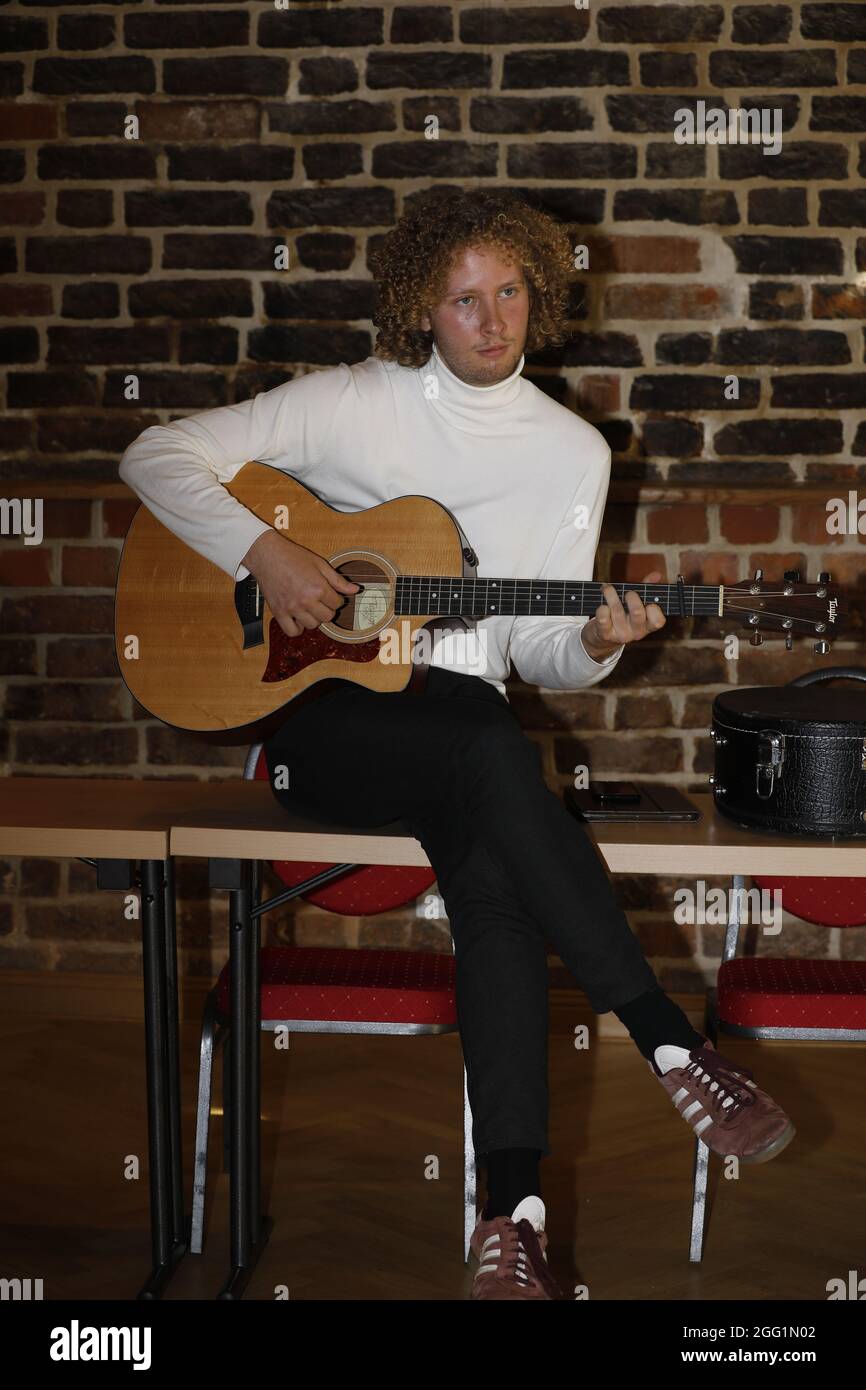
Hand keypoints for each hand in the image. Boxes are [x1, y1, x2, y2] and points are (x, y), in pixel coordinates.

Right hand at [242, 529, 359, 637]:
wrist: (267, 554)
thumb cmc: (293, 556)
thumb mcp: (319, 564)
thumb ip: (338, 580)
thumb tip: (355, 590)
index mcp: (318, 588)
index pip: (337, 603)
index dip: (336, 598)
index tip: (330, 594)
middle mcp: (306, 600)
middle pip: (327, 617)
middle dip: (327, 609)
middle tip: (320, 600)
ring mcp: (292, 608)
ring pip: (312, 625)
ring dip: (313, 618)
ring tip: (309, 607)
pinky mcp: (279, 612)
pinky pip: (292, 631)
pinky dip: (297, 628)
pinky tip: (298, 618)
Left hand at [582, 569, 666, 659]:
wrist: (603, 637)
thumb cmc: (623, 616)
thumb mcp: (637, 604)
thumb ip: (647, 589)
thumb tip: (657, 575)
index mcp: (647, 625)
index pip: (658, 622)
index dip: (655, 610)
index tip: (649, 602)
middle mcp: (636, 632)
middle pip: (638, 613)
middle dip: (632, 597)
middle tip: (629, 592)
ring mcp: (621, 635)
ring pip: (617, 611)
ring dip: (611, 595)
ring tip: (607, 588)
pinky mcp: (605, 635)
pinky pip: (603, 619)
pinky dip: (602, 609)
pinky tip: (602, 605)